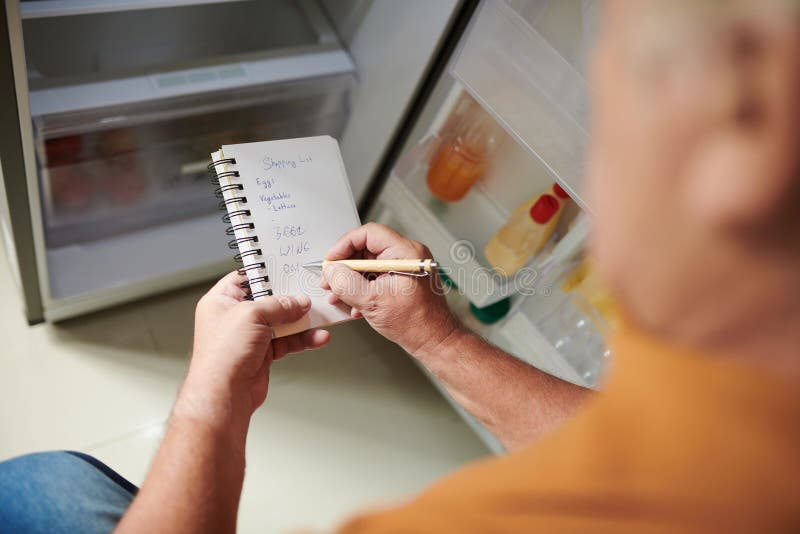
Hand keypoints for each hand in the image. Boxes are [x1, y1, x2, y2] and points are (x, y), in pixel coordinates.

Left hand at [178, 271, 329, 428]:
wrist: (224, 395)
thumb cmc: (222, 356)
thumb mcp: (252, 315)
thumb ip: (279, 305)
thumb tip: (297, 301)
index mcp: (221, 301)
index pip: (245, 278)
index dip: (266, 273)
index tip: (287, 269)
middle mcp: (234, 317)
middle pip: (268, 300)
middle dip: (290, 299)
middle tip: (309, 293)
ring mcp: (249, 337)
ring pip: (281, 322)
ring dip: (302, 321)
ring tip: (319, 317)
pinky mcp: (262, 354)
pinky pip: (287, 342)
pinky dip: (303, 340)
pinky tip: (316, 337)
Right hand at [320, 223, 461, 359]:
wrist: (433, 341)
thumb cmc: (416, 323)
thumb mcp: (372, 302)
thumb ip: (346, 283)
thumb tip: (331, 271)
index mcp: (406, 253)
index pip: (369, 234)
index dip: (345, 245)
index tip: (332, 261)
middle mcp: (407, 256)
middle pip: (367, 249)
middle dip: (345, 267)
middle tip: (331, 280)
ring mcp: (405, 268)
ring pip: (369, 265)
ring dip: (351, 280)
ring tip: (338, 295)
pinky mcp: (403, 280)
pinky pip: (376, 276)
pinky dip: (362, 288)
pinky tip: (354, 305)